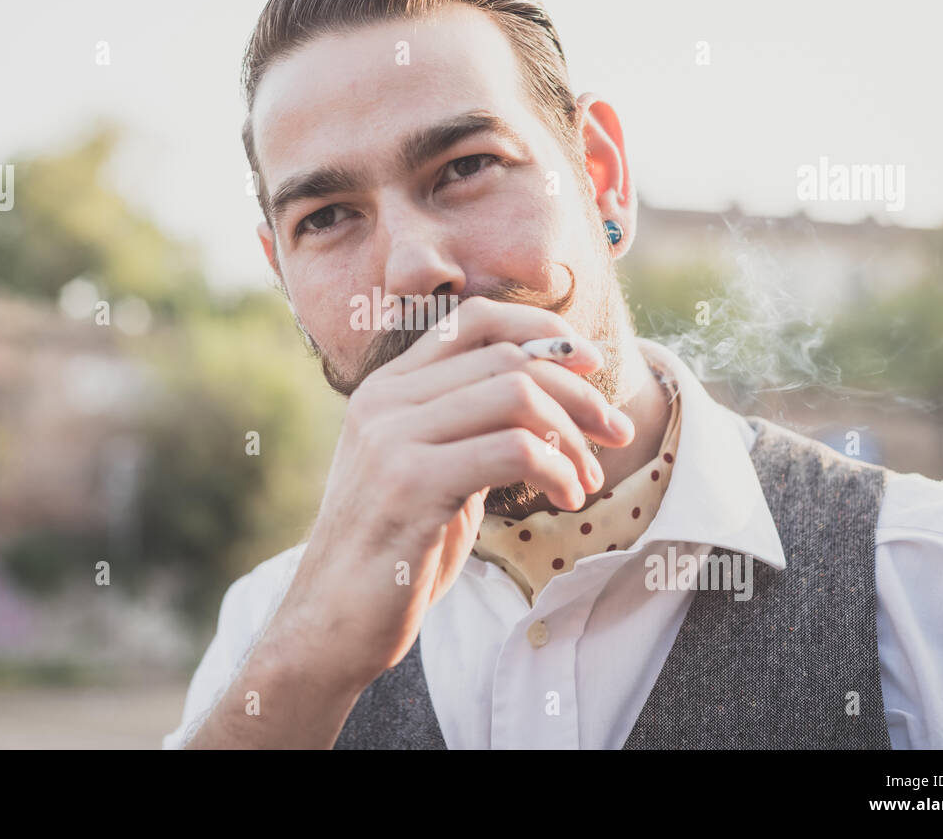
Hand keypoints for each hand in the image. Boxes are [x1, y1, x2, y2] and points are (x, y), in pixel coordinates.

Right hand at [269, 296, 635, 690]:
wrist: (330, 622)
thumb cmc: (393, 553)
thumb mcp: (428, 471)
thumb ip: (466, 429)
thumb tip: (548, 399)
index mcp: (386, 389)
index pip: (473, 321)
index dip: (542, 331)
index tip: (590, 365)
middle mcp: (383, 401)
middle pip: (506, 358)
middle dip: (578, 392)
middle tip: (612, 433)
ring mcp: (392, 439)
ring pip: (515, 394)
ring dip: (572, 435)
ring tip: (585, 479)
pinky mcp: (410, 484)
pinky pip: (512, 449)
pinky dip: (557, 469)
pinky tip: (566, 497)